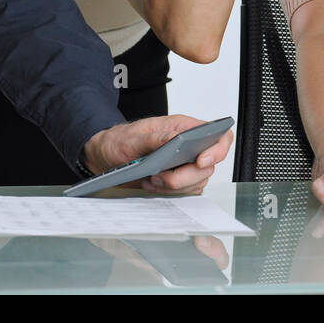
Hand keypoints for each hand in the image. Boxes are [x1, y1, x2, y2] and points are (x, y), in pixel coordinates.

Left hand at [81, 115, 232, 194]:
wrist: (104, 157)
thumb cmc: (120, 141)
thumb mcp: (132, 138)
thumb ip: (155, 138)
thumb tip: (176, 138)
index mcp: (184, 128)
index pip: (218, 135)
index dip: (218, 150)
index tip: (201, 161)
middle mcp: (189, 147)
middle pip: (208, 166)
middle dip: (186, 177)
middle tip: (163, 177)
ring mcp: (185, 165)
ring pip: (198, 182)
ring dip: (176, 187)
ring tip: (153, 180)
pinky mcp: (177, 181)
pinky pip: (186, 192)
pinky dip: (170, 193)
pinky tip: (152, 185)